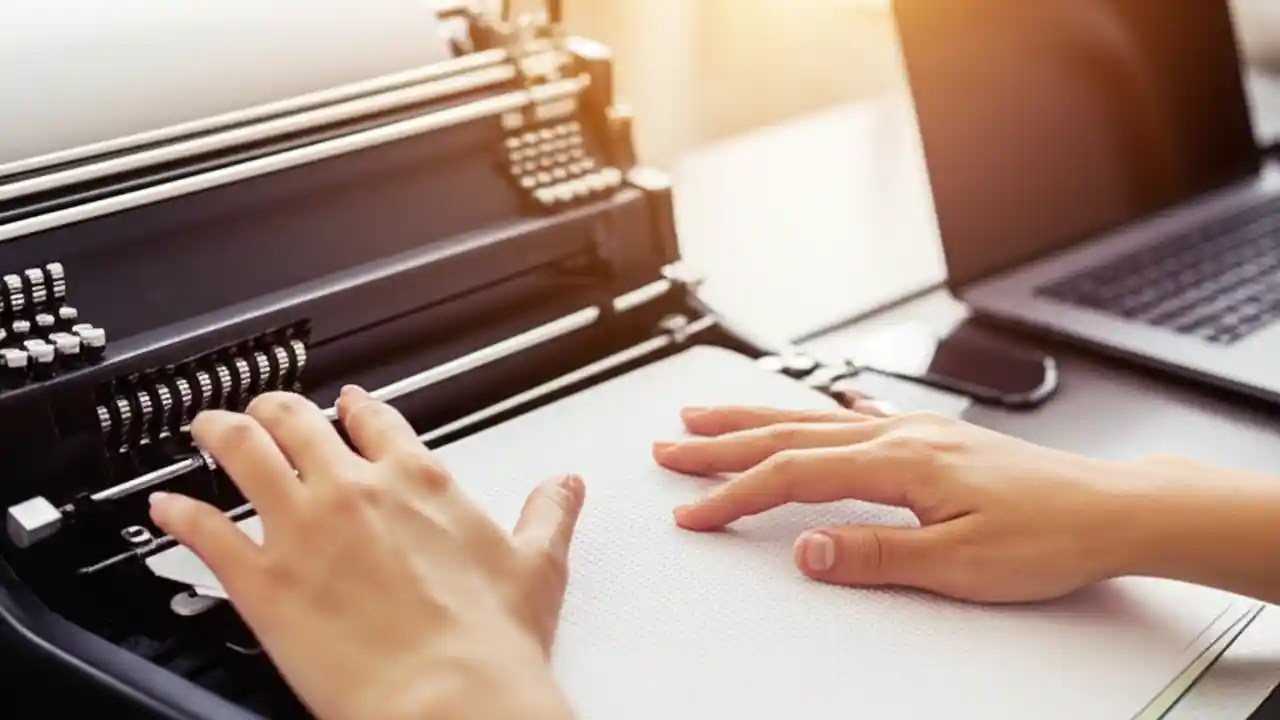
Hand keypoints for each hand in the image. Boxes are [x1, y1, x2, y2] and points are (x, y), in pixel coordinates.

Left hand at [149, 387, 581, 719]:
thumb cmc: (488, 642)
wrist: (450, 699)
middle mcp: (353, 490)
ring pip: (241, 452)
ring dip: (217, 434)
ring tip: (205, 430)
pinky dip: (177, 514)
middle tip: (265, 411)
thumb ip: (548, 515)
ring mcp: (301, 528)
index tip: (347, 405)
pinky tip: (165, 508)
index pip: (376, 420)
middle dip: (274, 408)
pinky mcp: (260, 579)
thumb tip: (566, 488)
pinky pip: (203, 531)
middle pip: (296, 421)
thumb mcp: (537, 565)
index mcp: (417, 481)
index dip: (356, 406)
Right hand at [653, 407, 1146, 602]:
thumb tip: (806, 552)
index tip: (693, 513)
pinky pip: (850, 416)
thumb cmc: (1047, 536)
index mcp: (900, 462)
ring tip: (708, 415)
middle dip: (723, 443)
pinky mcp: (929, 438)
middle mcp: (900, 434)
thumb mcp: (958, 563)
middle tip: (671, 448)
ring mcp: (913, 430)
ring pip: (814, 417)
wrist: (1110, 510)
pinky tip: (806, 410)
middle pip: (789, 433)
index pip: (793, 475)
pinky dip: (811, 413)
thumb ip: (875, 554)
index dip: (735, 495)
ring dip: (754, 418)